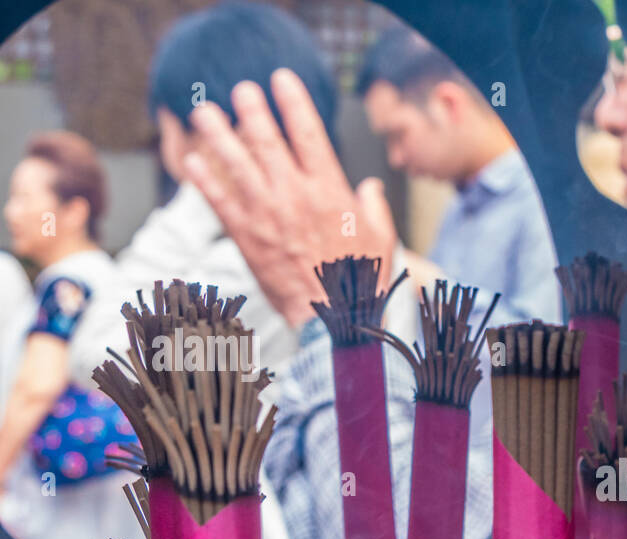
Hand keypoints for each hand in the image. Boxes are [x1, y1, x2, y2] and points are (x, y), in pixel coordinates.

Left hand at [183, 68, 397, 329]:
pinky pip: (220, 202)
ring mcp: (268, 215)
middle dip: (252, 109)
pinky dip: (204, 180)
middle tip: (241, 90)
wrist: (338, 320)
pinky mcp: (247, 238)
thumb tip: (370, 188)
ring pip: (237, 164)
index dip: (293, 101)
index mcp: (330, 191)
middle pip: (267, 139)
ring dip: (218, 135)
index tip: (282, 79)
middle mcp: (296, 195)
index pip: (308, 132)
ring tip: (205, 114)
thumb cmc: (363, 282)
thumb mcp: (383, 240)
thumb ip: (374, 208)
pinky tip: (192, 162)